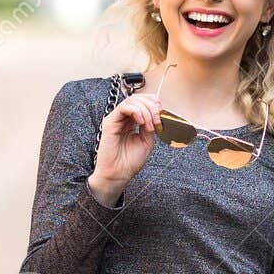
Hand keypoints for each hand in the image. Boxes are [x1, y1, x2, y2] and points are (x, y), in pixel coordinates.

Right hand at [88, 87, 162, 204]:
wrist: (118, 175)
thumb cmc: (130, 162)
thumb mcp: (146, 141)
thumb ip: (150, 126)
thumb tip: (156, 114)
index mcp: (132, 122)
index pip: (143, 102)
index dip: (155, 104)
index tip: (163, 115)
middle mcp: (123, 118)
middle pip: (138, 98)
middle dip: (152, 106)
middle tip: (158, 120)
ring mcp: (116, 119)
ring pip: (132, 100)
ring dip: (146, 110)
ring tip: (149, 125)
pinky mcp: (109, 122)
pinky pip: (123, 107)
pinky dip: (136, 111)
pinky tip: (141, 122)